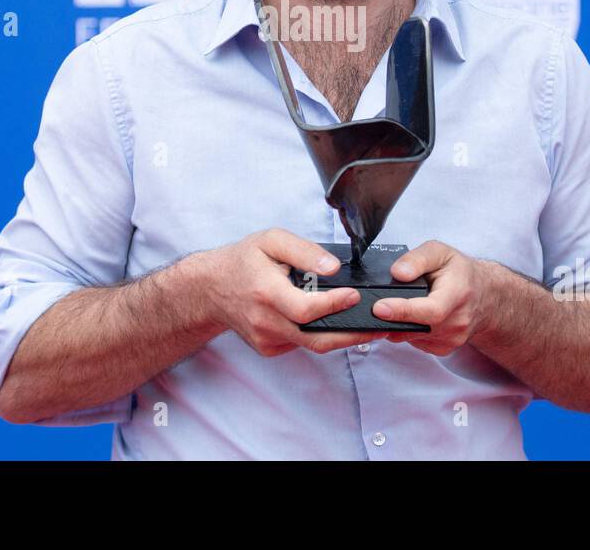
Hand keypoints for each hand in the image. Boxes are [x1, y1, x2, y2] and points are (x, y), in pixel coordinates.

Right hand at [202, 228, 384, 356]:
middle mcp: (266, 321)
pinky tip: (325, 320)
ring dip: (340, 336)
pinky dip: (317, 334)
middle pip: (316, 338)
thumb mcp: (271, 241)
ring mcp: (266, 339)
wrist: (211, 288)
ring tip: (363, 323)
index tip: (354, 296)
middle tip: (378, 325)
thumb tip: (333, 268)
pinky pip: (300, 344)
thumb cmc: (242, 261)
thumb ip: (304, 251)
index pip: (306, 309)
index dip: (334, 305)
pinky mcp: (269, 348)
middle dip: (352, 334)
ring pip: (312, 344)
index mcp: (266, 292)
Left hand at [373, 240, 487, 355]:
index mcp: (458, 294)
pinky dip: (406, 330)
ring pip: (411, 337)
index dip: (403, 311)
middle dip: (391, 318)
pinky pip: (415, 342)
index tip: (380, 308)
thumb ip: (417, 259)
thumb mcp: (440, 252)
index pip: (431, 310)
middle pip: (417, 327)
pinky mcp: (443, 349)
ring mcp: (451, 338)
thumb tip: (397, 273)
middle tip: (374, 307)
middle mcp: (458, 321)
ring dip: (396, 324)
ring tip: (394, 306)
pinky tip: (409, 316)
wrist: (485, 296)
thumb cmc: (461, 273)